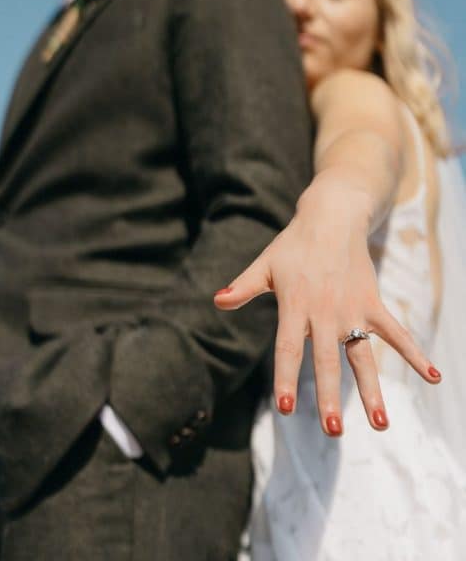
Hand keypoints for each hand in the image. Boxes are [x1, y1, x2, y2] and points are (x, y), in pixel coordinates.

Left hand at [214, 179, 439, 435]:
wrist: (332, 219)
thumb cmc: (292, 246)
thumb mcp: (264, 265)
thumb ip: (242, 287)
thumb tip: (217, 301)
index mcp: (295, 306)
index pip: (289, 350)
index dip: (287, 379)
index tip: (286, 409)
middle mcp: (325, 313)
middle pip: (327, 361)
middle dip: (329, 396)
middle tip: (332, 430)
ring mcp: (353, 310)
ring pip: (363, 357)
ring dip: (372, 390)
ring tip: (379, 424)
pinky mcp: (373, 304)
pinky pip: (396, 333)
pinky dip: (415, 354)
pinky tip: (434, 378)